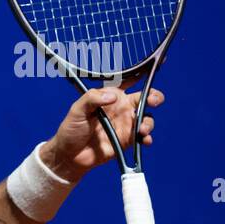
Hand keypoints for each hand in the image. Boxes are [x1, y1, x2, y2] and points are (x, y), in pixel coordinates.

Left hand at [41, 86, 164, 181]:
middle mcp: (121, 108)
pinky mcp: (128, 140)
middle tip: (153, 101)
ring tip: (141, 129)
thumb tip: (112, 96)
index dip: (141, 75)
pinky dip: (147, 138)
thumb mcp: (77, 110)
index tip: (153, 69)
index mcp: (110, 97)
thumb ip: (92, 99)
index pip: (128, 82)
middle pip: (145, 99)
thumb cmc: (71, 129)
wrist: (70, 155)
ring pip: (146, 118)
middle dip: (154, 97)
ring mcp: (126, 124)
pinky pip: (143, 137)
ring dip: (148, 122)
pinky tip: (144, 139)